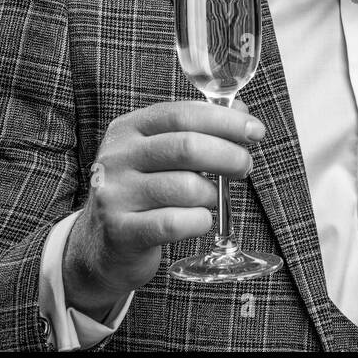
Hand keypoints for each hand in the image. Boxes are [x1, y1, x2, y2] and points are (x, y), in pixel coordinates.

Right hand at [62, 99, 264, 318]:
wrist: (103, 245)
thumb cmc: (144, 191)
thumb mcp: (161, 154)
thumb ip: (198, 130)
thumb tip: (242, 113)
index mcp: (129, 129)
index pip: (182, 114)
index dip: (224, 120)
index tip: (255, 131)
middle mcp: (117, 157)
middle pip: (187, 147)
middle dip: (229, 156)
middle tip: (245, 167)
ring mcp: (115, 194)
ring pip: (186, 187)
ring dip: (213, 194)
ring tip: (213, 198)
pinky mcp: (120, 232)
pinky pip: (176, 223)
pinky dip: (200, 221)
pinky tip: (199, 221)